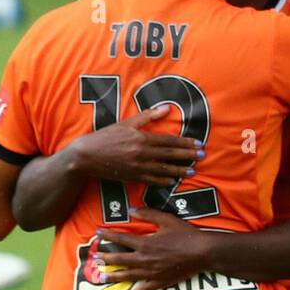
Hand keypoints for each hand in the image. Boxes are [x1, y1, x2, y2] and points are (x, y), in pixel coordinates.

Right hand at [70, 105, 200, 184]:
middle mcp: (142, 153)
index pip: (169, 140)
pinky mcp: (132, 177)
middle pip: (170, 155)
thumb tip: (167, 108)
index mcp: (141, 138)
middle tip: (202, 157)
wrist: (86, 155)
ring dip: (179, 171)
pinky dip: (163, 181)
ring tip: (192, 171)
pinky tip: (172, 181)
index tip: (198, 144)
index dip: (185, 142)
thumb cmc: (105, 136)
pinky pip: (152, 180)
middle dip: (188, 156)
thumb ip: (147, 116)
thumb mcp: (126, 123)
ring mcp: (138, 167)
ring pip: (164, 169)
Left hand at [95, 206, 213, 289]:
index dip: (108, 235)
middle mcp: (145, 259)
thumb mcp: (166, 220)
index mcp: (145, 243)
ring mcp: (151, 272)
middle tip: (96, 258)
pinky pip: (143, 289)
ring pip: (128, 275)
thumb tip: (132, 210)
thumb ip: (147, 214)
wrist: (202, 252)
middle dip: (107, 258)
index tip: (98, 233)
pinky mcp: (160, 281)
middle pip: (120, 259)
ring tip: (102, 277)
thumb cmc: (185, 234)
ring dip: (114, 276)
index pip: (121, 239)